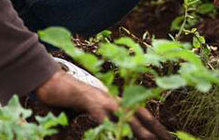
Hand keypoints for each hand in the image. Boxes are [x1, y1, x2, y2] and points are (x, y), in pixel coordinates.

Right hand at [35, 68, 171, 139]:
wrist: (52, 83)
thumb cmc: (71, 100)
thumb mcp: (90, 113)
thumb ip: (102, 125)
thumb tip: (109, 133)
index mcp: (115, 100)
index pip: (140, 112)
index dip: (154, 125)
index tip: (166, 136)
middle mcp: (112, 98)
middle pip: (139, 114)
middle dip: (154, 129)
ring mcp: (102, 99)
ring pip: (125, 116)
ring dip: (138, 130)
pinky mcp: (89, 101)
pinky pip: (103, 118)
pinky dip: (109, 130)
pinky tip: (115, 137)